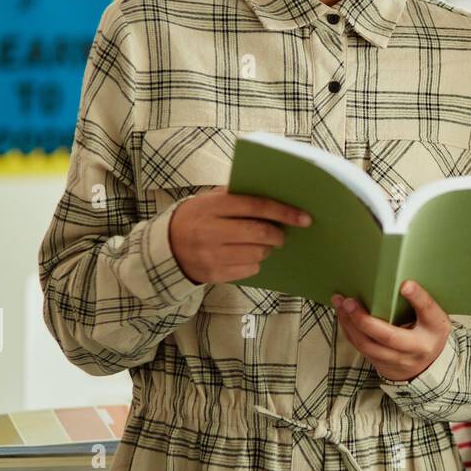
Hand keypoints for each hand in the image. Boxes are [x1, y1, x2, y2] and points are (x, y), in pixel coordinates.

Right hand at [168, 186, 310, 284]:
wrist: (166, 246)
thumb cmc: (198, 217)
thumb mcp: (211, 199)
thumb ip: (239, 196)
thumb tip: (279, 195)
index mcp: (213, 206)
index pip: (256, 206)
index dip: (284, 212)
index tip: (304, 217)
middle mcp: (210, 230)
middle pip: (259, 233)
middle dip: (278, 234)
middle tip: (282, 234)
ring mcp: (210, 255)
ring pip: (257, 253)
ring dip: (267, 249)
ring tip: (263, 244)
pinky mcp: (212, 274)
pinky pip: (248, 270)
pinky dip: (255, 262)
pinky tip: (248, 255)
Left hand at [332, 281, 451, 381]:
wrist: (428, 365)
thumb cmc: (428, 332)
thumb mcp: (433, 316)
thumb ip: (420, 302)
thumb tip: (399, 280)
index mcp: (435, 328)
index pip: (428, 311)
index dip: (418, 297)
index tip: (406, 284)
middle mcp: (417, 348)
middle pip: (389, 337)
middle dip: (365, 320)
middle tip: (349, 301)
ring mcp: (398, 360)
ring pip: (368, 345)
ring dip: (350, 324)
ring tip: (340, 304)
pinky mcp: (382, 365)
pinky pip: (361, 348)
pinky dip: (349, 331)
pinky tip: (343, 316)